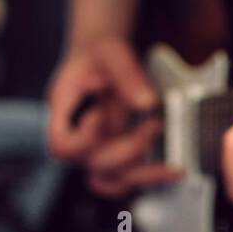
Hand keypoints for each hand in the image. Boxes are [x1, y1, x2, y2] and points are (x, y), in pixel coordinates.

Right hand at [46, 37, 180, 195]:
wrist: (102, 53)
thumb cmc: (99, 52)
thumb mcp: (112, 53)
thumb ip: (127, 75)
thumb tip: (147, 103)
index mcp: (63, 110)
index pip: (61, 146)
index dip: (85, 139)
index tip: (102, 114)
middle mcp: (77, 135)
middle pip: (93, 165)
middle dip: (128, 149)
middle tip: (154, 124)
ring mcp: (95, 146)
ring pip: (109, 179)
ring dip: (141, 173)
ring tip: (170, 161)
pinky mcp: (115, 150)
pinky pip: (125, 177)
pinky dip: (147, 177)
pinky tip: (171, 169)